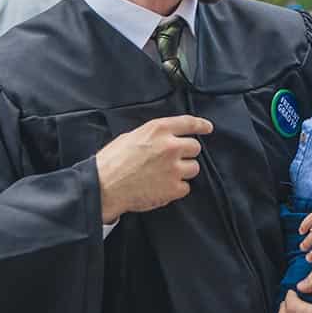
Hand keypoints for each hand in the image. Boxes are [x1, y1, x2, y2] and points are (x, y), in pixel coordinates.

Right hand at [95, 114, 212, 222]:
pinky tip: (161, 188)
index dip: (201, 125)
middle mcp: (171, 146)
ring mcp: (174, 168)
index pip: (189, 123)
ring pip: (194, 168)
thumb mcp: (132, 136)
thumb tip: (164, 139)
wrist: (104, 187)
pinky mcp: (174, 188)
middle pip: (195, 147)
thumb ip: (153, 136)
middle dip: (186, 154)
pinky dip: (176, 189)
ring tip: (164, 175)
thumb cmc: (112, 161)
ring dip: (183, 172)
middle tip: (171, 160)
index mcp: (159, 130)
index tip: (208, 128)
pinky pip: (186, 187)